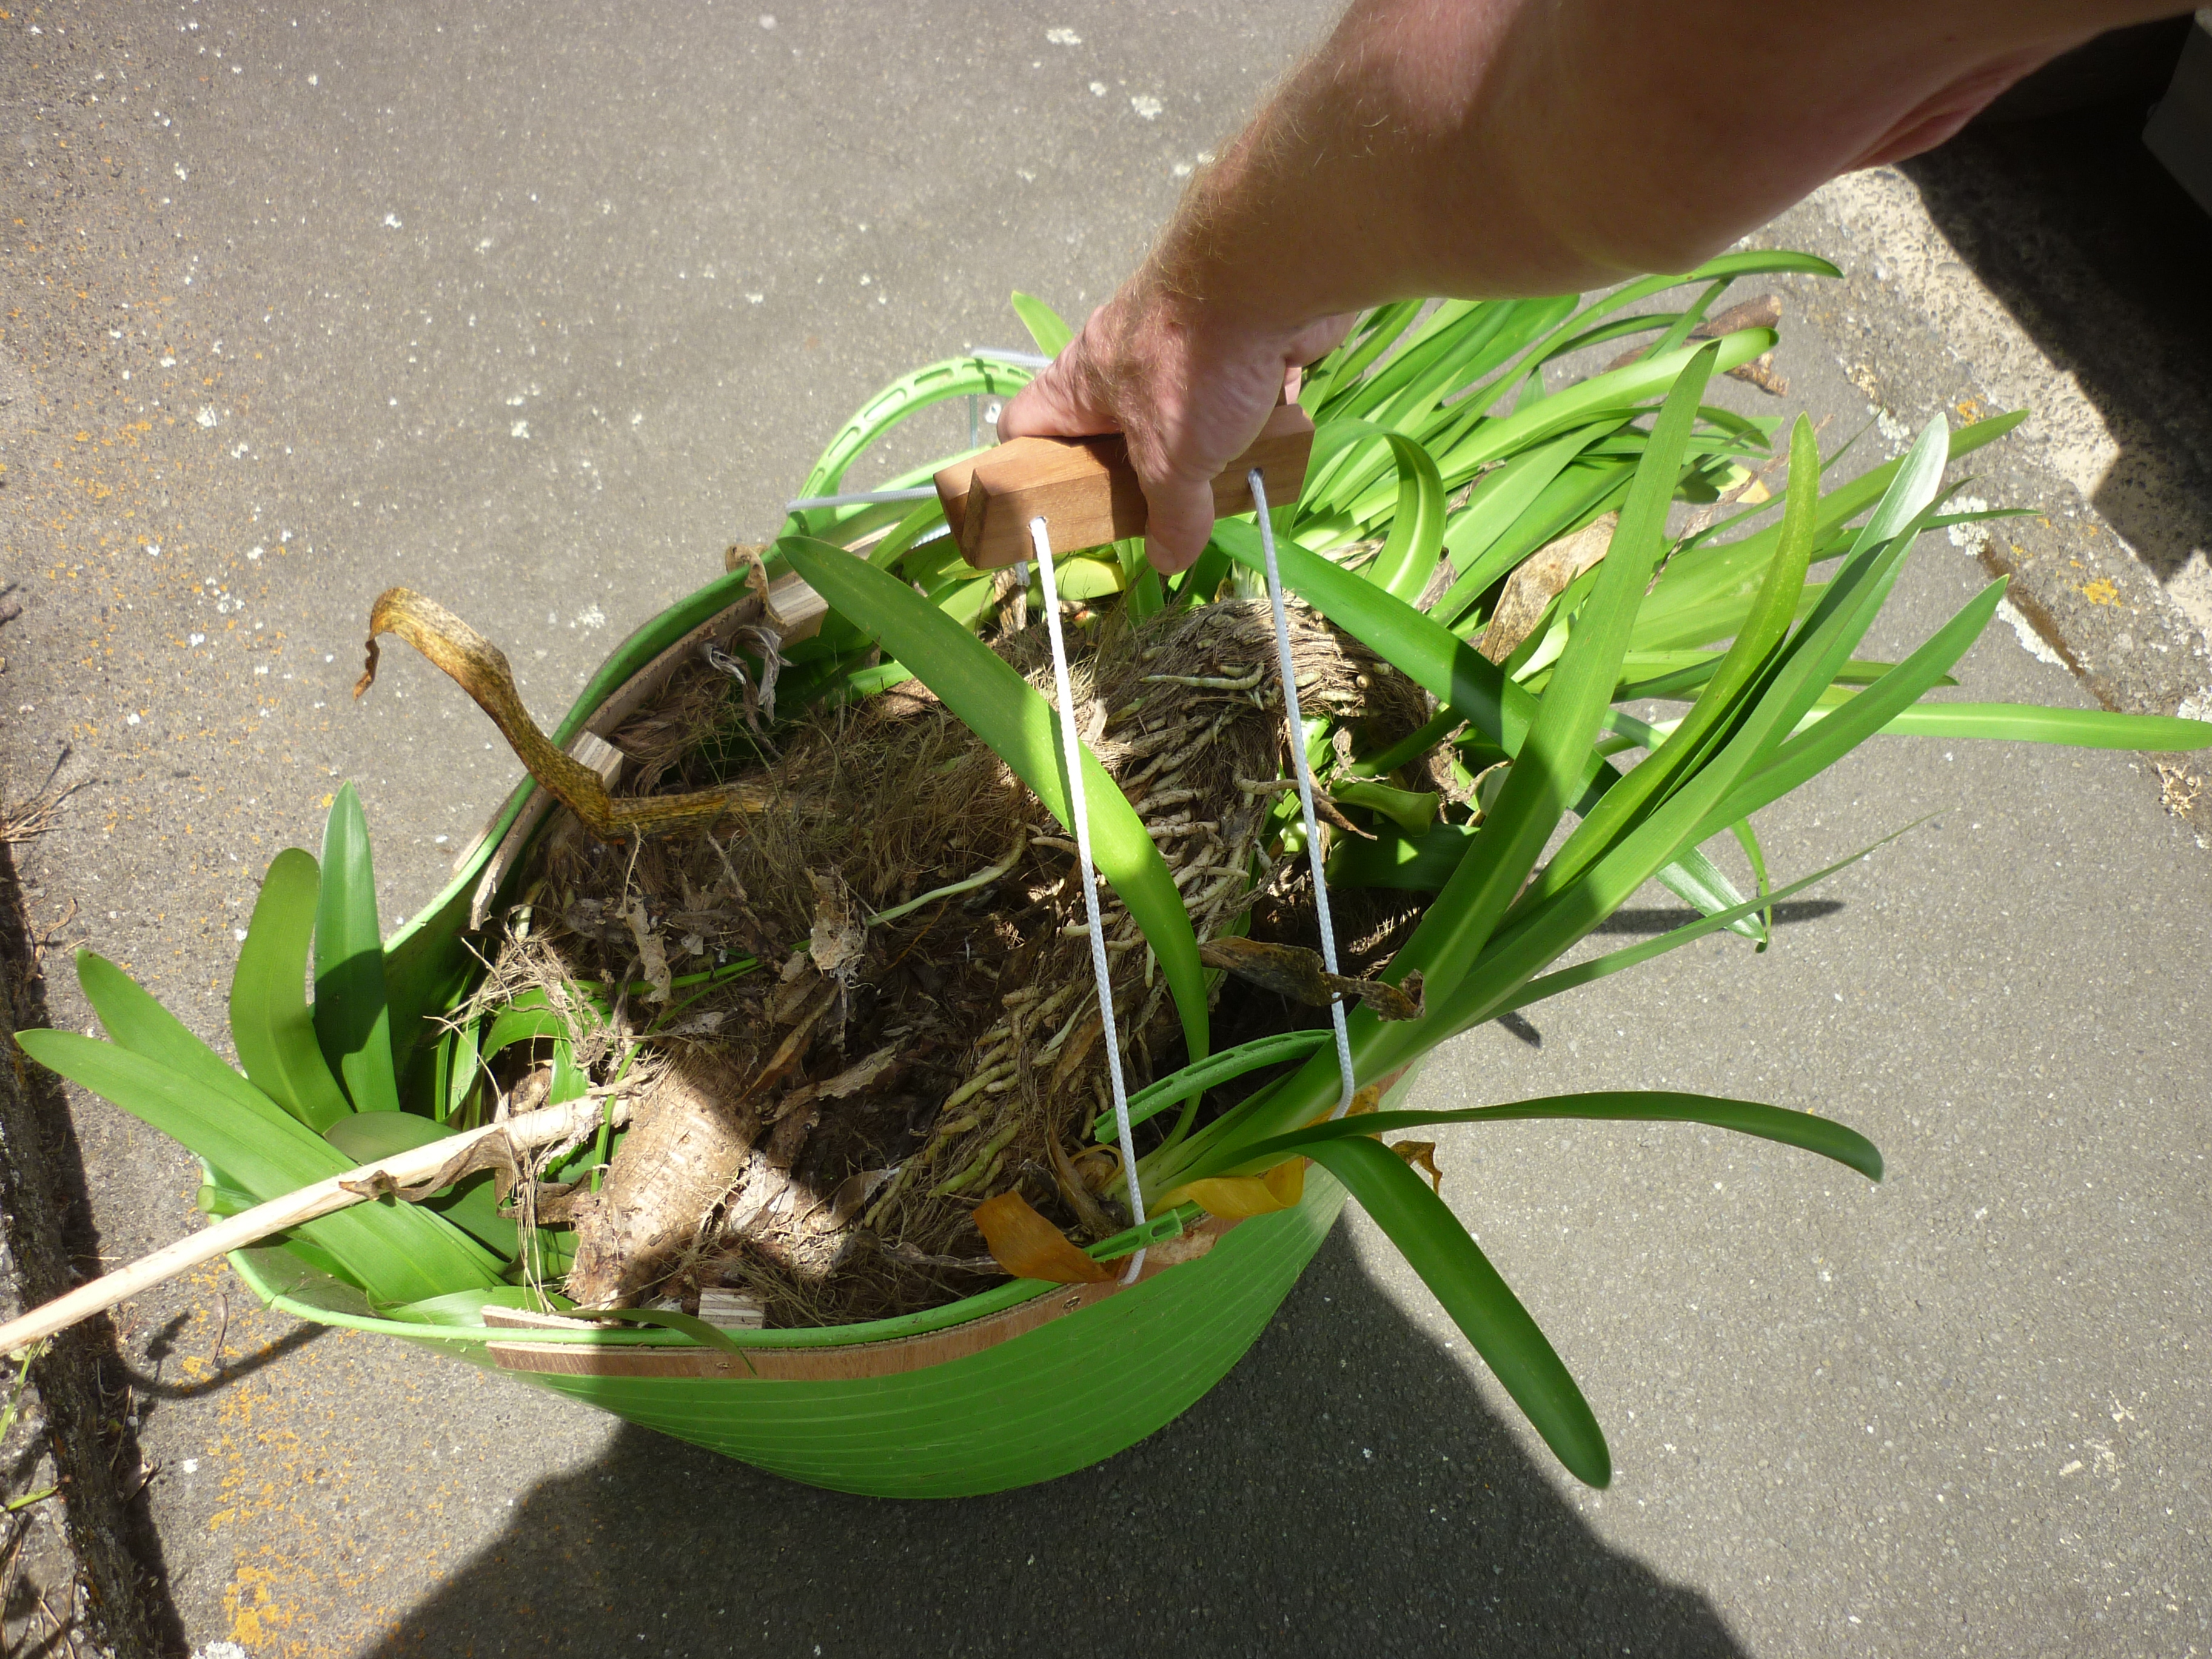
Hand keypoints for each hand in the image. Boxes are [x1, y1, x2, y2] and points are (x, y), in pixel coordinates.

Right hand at [999, 269, 1352, 573]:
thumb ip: (1169, 513)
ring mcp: (1184, 343)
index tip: (1047, 506)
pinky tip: (1277, 446)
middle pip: (1111, 423)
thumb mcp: (1172, 459)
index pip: (1024, 424)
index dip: (1023, 465)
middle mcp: (1124, 356)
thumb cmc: (1193, 362)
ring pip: (1183, 408)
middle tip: (1154, 515)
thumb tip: (1166, 560)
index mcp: (1082, 380)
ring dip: (1206, 446)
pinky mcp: (1242, 337)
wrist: (1271, 271)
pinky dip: (1259, 416)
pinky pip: (1243, 388)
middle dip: (1136, 470)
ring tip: (1226, 488)